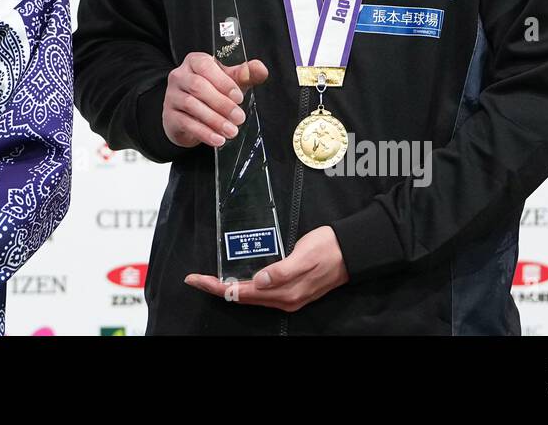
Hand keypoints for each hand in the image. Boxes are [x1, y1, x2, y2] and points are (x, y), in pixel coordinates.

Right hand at [162, 52, 268, 147]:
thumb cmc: (211, 93)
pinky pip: (186, 123)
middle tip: (239, 117)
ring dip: (214, 119)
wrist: (188, 116)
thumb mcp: (229, 82)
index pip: (205, 66)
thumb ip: (245, 75)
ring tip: (232, 131)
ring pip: (191, 105)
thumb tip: (260, 68)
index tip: (239, 97)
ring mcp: (172, 96)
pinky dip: (204, 132)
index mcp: (194, 62)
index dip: (223, 81)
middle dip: (221, 103)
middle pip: (198, 86)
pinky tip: (218, 139)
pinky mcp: (169, 116)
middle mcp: (179, 76)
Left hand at [184, 225, 348, 311]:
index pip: (242, 293)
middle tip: (195, 279)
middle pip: (242, 297)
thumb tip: (259, 280)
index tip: (196, 279)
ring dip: (229, 289)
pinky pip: (261, 292)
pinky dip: (244, 286)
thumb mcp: (304, 255)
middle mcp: (284, 299)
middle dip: (217, 289)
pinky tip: (237, 278)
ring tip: (209, 280)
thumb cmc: (328, 249)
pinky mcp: (292, 289)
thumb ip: (282, 270)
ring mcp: (288, 296)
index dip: (216, 287)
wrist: (352, 251)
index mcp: (284, 293)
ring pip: (251, 296)